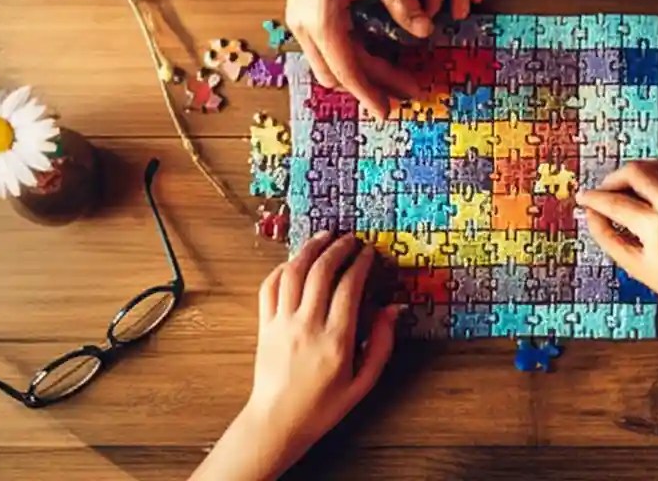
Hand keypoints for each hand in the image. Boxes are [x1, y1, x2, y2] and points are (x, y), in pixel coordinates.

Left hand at [243, 233, 399, 459]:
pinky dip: (282, 269)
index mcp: (336, 341)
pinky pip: (270, 287)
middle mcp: (307, 327)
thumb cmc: (323, 406)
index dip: (361, 264)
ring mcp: (282, 324)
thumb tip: (393, 309)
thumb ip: (381, 344)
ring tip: (324, 237)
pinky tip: (295, 262)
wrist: (278, 421)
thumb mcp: (363, 382)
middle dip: (338, 249)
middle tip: (350, 239)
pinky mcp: (264, 326)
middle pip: (321, 272)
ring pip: (293, 273)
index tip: (370, 253)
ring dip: (310, 249)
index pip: (349, 288)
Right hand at [282, 0, 428, 118]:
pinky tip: (379, 50)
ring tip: (399, 74)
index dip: (372, 93)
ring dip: (363, 71)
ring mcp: (302, 18)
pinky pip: (330, 45)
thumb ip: (400, 1)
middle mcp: (306, 25)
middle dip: (374, 85)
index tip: (391, 112)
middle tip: (410, 89)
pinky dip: (354, 54)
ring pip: (333, 61)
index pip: (349, 71)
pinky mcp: (306, 8)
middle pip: (341, 72)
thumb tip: (424, 30)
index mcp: (322, 19)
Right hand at [575, 159, 657, 313]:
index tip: (582, 198)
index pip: (616, 203)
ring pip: (653, 163)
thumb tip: (591, 214)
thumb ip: (608, 237)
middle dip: (611, 179)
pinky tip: (647, 186)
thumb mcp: (636, 266)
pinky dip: (655, 171)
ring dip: (633, 172)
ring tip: (623, 190)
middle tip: (603, 193)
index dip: (594, 199)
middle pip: (634, 171)